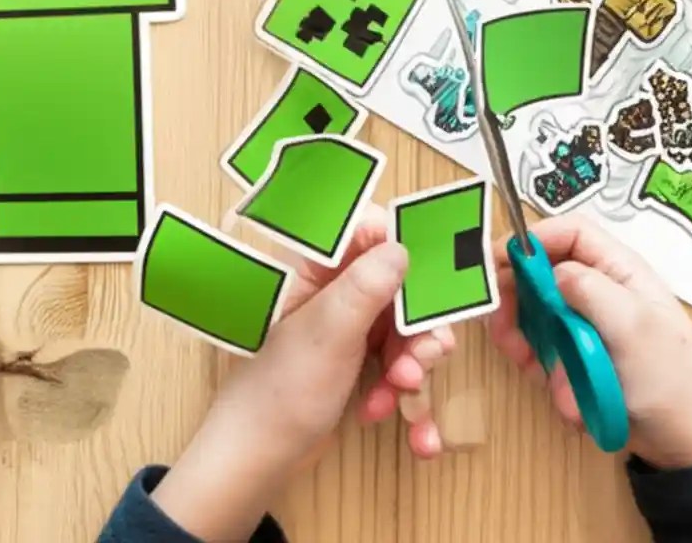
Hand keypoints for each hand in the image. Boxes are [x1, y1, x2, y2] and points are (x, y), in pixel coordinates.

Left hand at [153, 209, 454, 539]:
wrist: (259, 459)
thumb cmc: (278, 394)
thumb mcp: (328, 335)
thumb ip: (365, 287)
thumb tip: (401, 247)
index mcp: (311, 268)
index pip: (369, 232)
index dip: (406, 252)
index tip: (432, 283)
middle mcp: (331, 289)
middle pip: (399, 284)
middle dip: (416, 326)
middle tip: (420, 360)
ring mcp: (345, 323)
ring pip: (403, 325)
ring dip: (411, 361)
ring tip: (401, 392)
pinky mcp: (355, 356)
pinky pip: (395, 359)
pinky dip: (402, 388)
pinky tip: (397, 417)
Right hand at [490, 216, 691, 469]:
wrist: (688, 439)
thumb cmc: (669, 375)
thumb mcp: (633, 325)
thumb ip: (590, 289)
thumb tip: (550, 269)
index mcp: (618, 271)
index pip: (570, 233)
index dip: (533, 239)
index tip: (498, 263)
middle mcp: (599, 291)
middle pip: (541, 273)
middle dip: (517, 298)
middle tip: (500, 324)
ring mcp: (585, 327)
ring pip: (535, 318)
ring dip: (527, 343)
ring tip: (530, 368)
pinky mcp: (576, 359)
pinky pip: (544, 355)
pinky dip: (544, 373)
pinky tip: (561, 396)